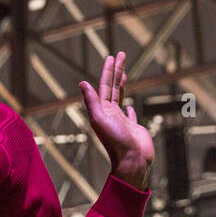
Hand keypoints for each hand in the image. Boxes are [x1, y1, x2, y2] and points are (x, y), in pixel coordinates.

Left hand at [79, 51, 154, 186]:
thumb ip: (92, 101)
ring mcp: (122, 120)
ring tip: (123, 74)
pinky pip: (131, 115)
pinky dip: (130, 108)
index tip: (112, 56)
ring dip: (121, 85)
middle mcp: (111, 113)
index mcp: (103, 110)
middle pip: (113, 87)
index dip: (108, 70)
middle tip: (121, 54)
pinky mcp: (133, 128)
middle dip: (116, 71)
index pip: (105, 85)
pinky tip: (130, 104)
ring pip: (121, 98)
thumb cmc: (115, 142)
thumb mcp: (99, 119)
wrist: (131, 161)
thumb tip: (82, 83)